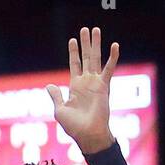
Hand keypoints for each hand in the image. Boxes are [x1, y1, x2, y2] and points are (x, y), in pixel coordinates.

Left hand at [46, 27, 117, 156]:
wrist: (87, 135)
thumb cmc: (74, 127)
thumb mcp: (60, 110)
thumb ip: (56, 96)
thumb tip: (49, 85)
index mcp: (75, 87)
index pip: (74, 65)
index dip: (73, 53)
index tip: (72, 40)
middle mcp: (86, 83)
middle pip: (86, 58)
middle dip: (85, 44)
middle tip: (85, 29)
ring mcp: (96, 83)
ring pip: (96, 59)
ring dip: (96, 44)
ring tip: (95, 30)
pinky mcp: (104, 86)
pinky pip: (109, 69)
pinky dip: (112, 57)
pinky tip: (115, 45)